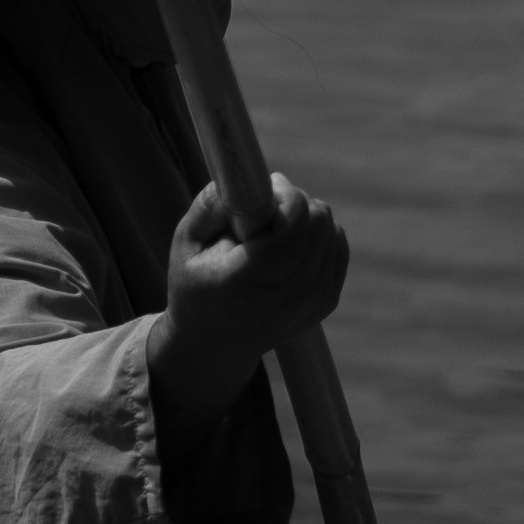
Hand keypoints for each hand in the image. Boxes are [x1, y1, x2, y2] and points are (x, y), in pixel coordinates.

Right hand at [147, 175, 345, 434]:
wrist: (217, 345)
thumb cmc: (197, 285)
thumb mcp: (185, 244)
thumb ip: (210, 206)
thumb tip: (247, 178)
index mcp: (247, 281)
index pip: (292, 228)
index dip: (287, 195)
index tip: (268, 185)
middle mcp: (286, 296)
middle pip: (318, 224)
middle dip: (296, 201)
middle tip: (268, 207)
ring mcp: (311, 302)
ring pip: (331, 230)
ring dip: (307, 216)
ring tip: (275, 229)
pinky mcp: (326, 301)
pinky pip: (338, 244)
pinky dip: (320, 234)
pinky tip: (293, 242)